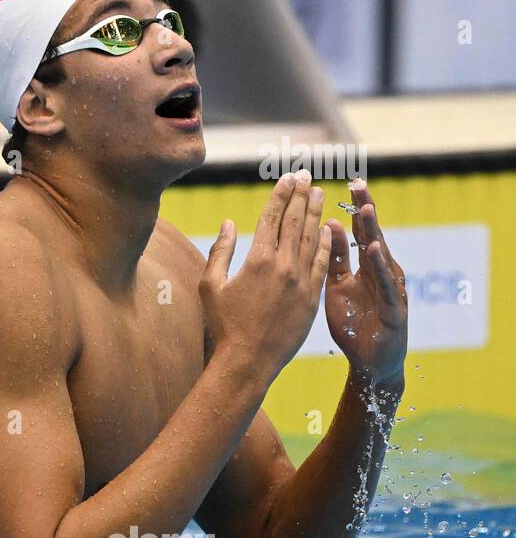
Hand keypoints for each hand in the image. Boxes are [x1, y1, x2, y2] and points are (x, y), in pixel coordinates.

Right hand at [200, 170, 331, 382]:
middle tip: (306, 176)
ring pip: (311, 238)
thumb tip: (227, 223)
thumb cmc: (223, 325)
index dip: (280, 195)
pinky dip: (324, 243)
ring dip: (315, 213)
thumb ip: (220, 251)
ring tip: (318, 194)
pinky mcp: (312, 297)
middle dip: (300, 196)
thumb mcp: (211, 286)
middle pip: (294, 222)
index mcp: (257, 260)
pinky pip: (322, 263)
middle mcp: (283, 266)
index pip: (271, 218)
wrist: (248, 361)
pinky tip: (326, 229)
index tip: (287, 178)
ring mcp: (301, 281)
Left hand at [324, 178, 407, 385]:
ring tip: (365, 209)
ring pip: (381, 256)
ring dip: (374, 232)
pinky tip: (373, 250)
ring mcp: (389, 288)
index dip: (354, 208)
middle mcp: (381, 272)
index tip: (348, 182)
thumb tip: (327, 224)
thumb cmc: (355, 322)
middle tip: (357, 183)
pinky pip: (385, 285)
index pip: (359, 231)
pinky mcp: (393, 308)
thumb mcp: (337, 285)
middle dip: (365, 210)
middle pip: (373, 235)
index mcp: (365, 265)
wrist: (369, 360)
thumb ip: (335, 257)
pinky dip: (379, 267)